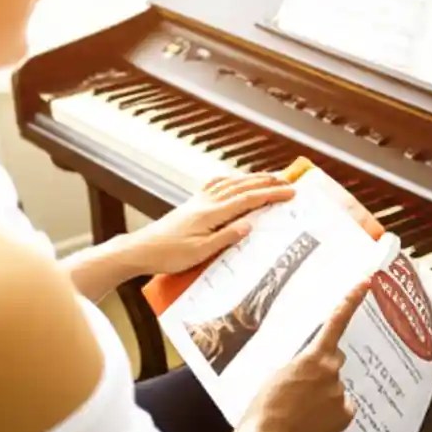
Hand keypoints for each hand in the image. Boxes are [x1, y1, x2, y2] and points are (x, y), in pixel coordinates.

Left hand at [122, 173, 294, 275]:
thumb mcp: (200, 252)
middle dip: (267, 182)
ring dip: (251, 178)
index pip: (248, 199)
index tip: (290, 192)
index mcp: (211, 213)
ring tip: (269, 177)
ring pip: (230, 182)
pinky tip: (234, 180)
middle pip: (242, 186)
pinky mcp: (192, 203)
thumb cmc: (169, 255)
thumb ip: (226, 237)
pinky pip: (216, 184)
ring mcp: (198, 200)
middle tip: (288, 181)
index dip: (271, 194)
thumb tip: (249, 225)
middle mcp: (206, 202)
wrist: (141, 249)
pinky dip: (230, 179)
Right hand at [242, 280, 370, 431]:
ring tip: (299, 410)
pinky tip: (313, 422)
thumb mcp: (278, 374)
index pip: (336, 322)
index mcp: (313, 356)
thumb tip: (311, 374)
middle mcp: (333, 371)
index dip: (351, 301)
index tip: (367, 282)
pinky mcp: (345, 414)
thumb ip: (300, 367)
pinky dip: (331, 412)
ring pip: (335, 386)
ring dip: (323, 393)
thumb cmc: (264, 407)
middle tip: (300, 385)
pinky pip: (342, 407)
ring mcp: (341, 393)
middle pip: (334, 360)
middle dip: (322, 367)